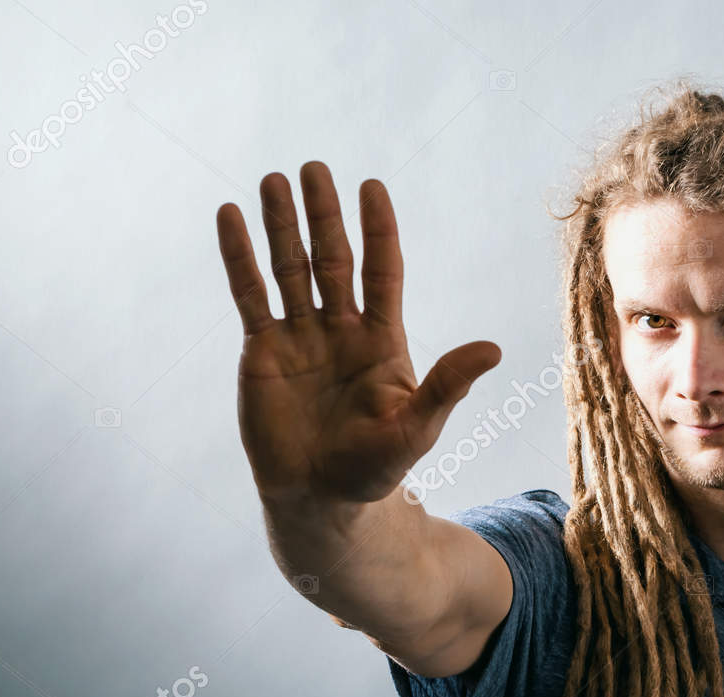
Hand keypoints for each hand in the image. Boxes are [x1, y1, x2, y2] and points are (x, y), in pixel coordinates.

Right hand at [216, 162, 500, 504]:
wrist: (318, 500)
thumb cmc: (373, 469)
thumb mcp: (417, 427)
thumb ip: (447, 385)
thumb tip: (494, 348)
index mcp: (381, 339)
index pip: (381, 271)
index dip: (377, 230)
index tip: (371, 186)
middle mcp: (340, 328)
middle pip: (332, 258)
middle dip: (324, 215)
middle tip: (315, 167)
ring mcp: (299, 336)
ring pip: (290, 268)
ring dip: (281, 224)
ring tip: (274, 179)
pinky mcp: (262, 351)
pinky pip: (249, 295)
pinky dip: (239, 256)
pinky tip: (230, 215)